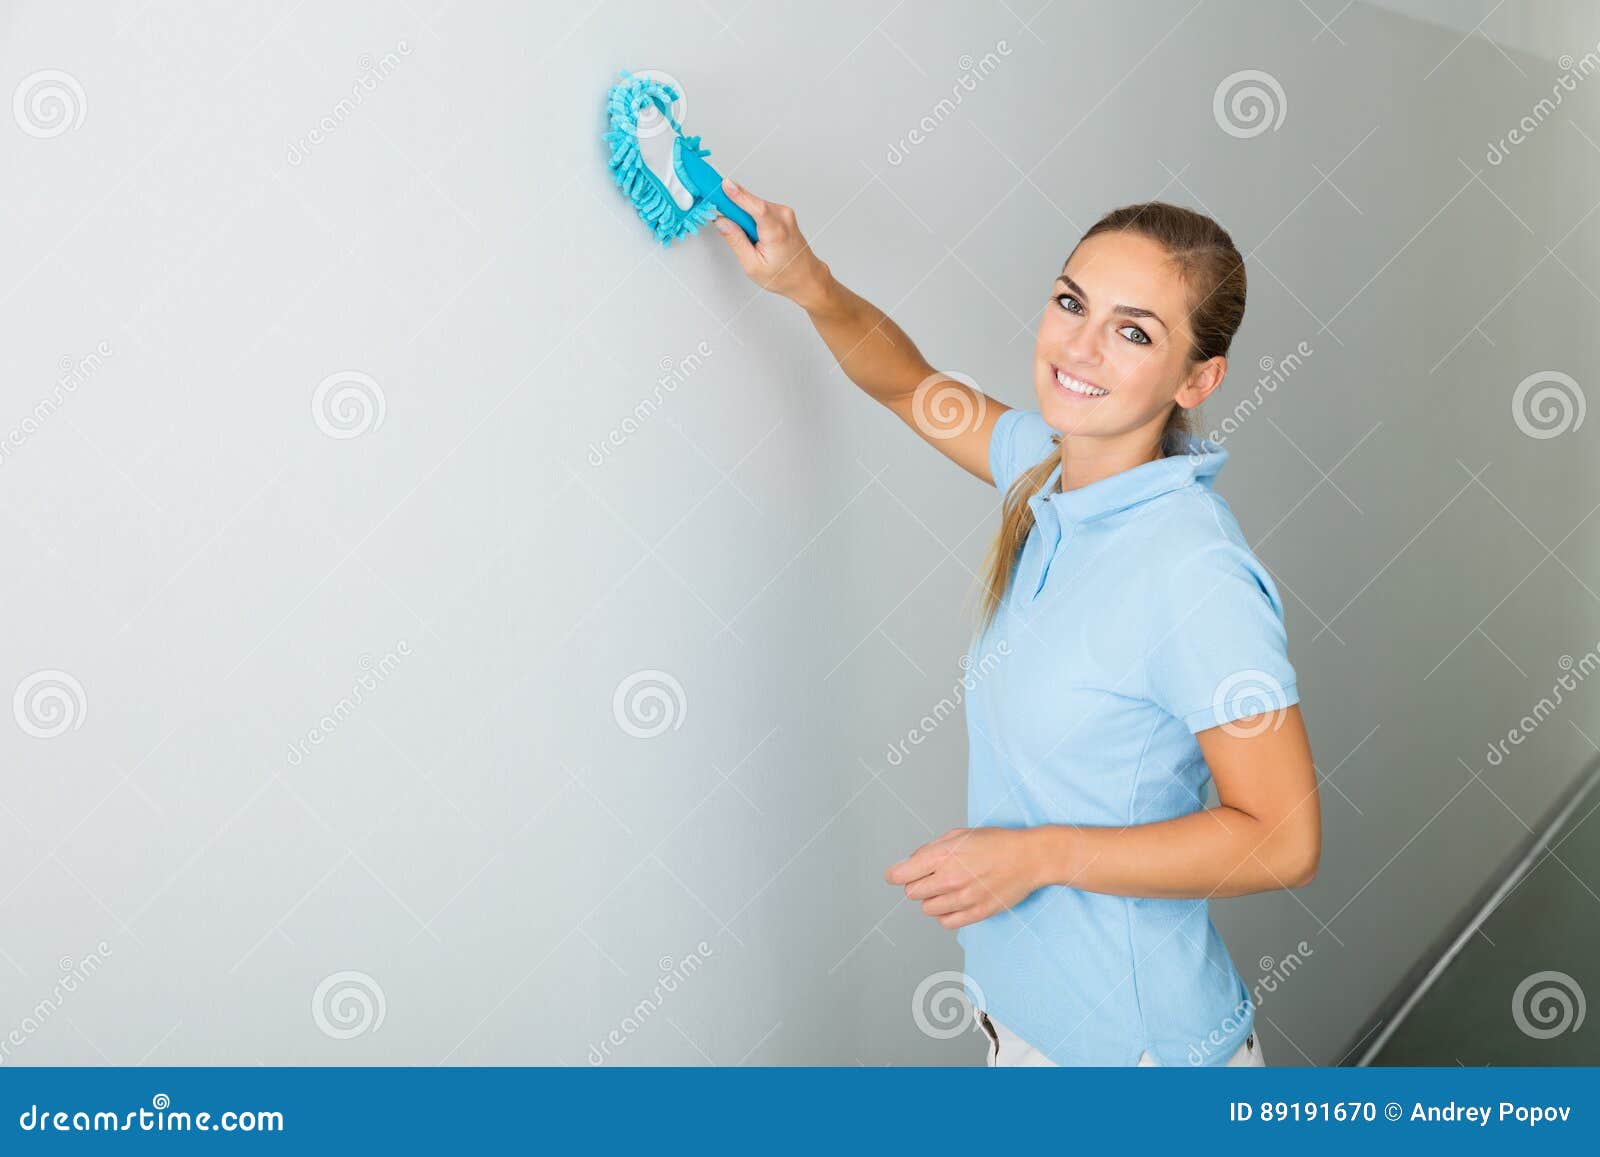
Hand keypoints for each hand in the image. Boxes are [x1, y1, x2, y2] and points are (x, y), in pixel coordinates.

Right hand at [711, 178, 831, 307]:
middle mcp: (783, 217)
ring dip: (744, 217)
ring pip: (754, 205)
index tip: (724, 185)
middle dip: (735, 210)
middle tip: (724, 222)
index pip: (756, 207)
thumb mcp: (753, 265)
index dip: (739, 195)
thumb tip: (721, 222)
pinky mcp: (783, 212)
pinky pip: (760, 208)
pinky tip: (755, 234)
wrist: (805, 277)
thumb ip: (736, 241)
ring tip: (749, 238)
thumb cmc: (783, 275)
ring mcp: (785, 212)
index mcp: (777, 232)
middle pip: (751, 203)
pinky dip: (752, 217)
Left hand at [883, 826, 1054, 929]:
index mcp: (943, 855)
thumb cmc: (996, 843)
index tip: (895, 876)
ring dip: (932, 900)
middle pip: (912, 893)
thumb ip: (931, 848)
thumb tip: (911, 862)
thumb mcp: (960, 834)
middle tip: (930, 878)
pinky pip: (946, 922)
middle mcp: (950, 878)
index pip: (901, 874)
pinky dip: (945, 914)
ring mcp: (963, 898)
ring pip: (927, 909)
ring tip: (947, 889)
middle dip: (916, 884)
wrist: (1029, 858)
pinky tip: (954, 902)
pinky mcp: (976, 913)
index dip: (894, 875)